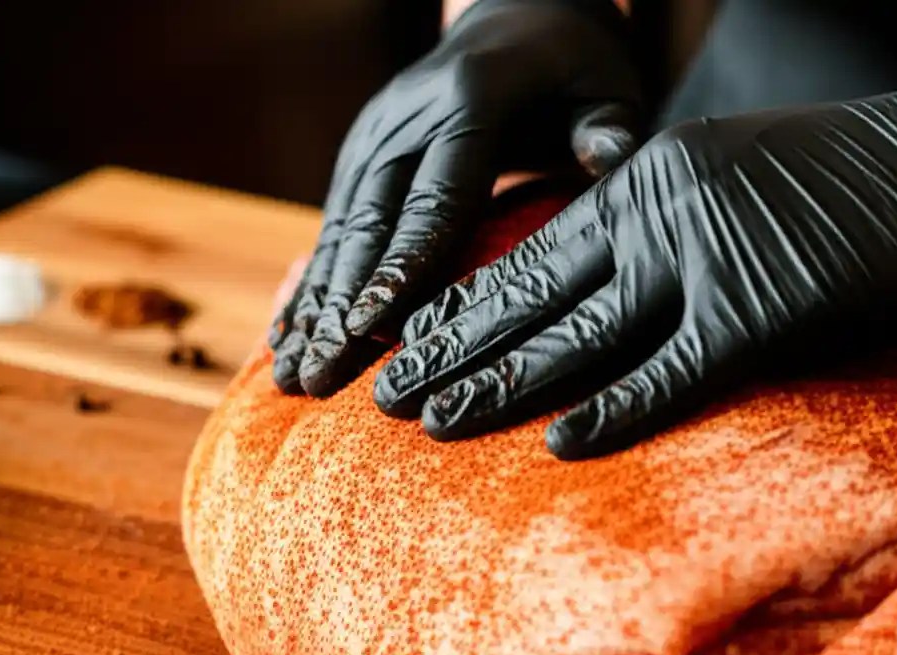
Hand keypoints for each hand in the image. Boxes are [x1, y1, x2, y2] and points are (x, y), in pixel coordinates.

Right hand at [271, 0, 640, 395]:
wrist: (516, 19)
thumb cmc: (574, 69)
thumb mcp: (606, 87)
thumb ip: (606, 126)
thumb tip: (609, 156)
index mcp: (468, 102)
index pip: (434, 198)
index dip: (402, 267)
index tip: (371, 329)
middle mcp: (405, 117)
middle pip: (370, 223)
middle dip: (341, 306)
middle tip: (319, 378)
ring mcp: (374, 136)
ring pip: (339, 231)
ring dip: (313, 306)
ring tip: (293, 376)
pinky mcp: (361, 156)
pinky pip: (332, 227)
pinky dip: (310, 284)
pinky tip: (287, 337)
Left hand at [372, 65, 896, 458]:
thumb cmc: (853, 180)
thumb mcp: (735, 178)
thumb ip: (669, 225)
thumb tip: (622, 280)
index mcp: (646, 181)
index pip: (535, 254)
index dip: (470, 303)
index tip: (415, 339)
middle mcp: (658, 214)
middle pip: (533, 297)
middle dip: (455, 350)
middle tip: (387, 394)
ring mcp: (704, 260)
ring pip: (579, 337)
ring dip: (501, 385)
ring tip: (431, 424)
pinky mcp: (760, 312)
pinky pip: (669, 374)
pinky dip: (614, 412)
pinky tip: (558, 445)